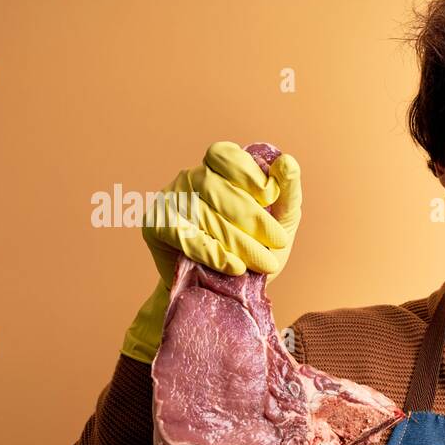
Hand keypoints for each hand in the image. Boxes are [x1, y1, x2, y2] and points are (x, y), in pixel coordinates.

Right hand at [121, 142, 302, 363]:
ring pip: (203, 214)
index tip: (270, 197)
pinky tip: (235, 266)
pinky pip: (183, 235)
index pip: (226, 156)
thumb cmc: (256, 246)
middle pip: (216, 188)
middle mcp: (190, 177)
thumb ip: (287, 191)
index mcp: (218, 168)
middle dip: (252, 217)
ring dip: (239, 242)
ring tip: (264, 263)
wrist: (225, 288)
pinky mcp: (156, 224)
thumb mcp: (281, 219)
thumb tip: (288, 161)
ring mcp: (170, 199)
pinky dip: (212, 252)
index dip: (247, 174)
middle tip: (278, 241)